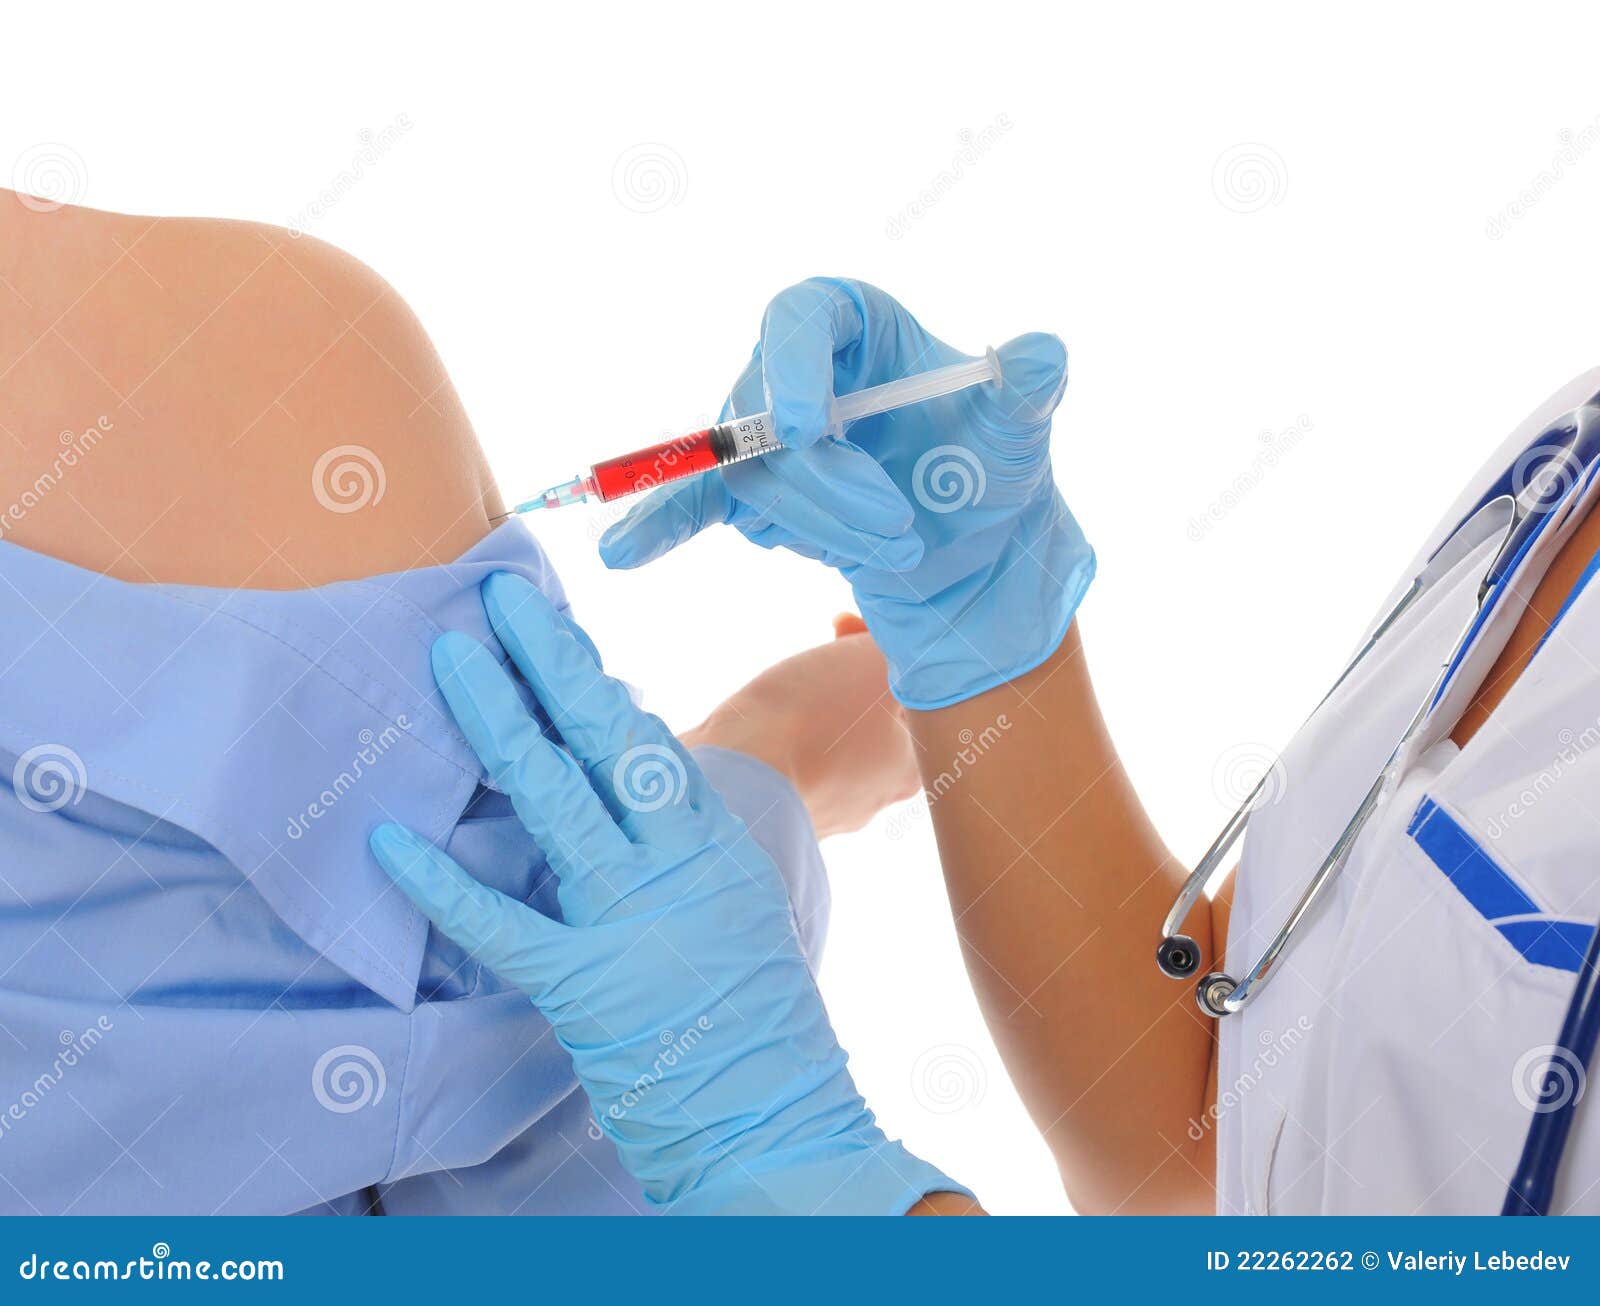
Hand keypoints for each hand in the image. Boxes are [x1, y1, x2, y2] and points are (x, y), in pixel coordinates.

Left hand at [368, 572, 966, 1214]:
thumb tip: (641, 769)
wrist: (780, 1121)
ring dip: (499, 723)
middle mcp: (679, 864)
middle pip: (606, 739)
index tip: (549, 624)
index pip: (645, 739)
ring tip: (453, 660)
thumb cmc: (754, 1023)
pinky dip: (442, 884)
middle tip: (499, 596)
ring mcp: (634, 920)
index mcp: (714, 845)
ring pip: (557, 798)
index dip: (591, 677)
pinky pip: (502, 925)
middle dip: (549, 661)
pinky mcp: (588, 986)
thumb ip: (684, 843)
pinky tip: (389, 842)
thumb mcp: (736, 911)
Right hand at [598, 278, 1094, 709]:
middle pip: (769, 415)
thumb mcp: (1017, 432)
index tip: (807, 430)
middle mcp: (798, 370)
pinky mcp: (750, 492)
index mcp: (855, 325)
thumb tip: (1044, 353)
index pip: (800, 317)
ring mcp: (764, 433)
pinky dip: (664, 525)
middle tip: (899, 528)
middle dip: (830, 485)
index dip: (792, 366)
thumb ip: (1028, 390)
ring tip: (895, 547)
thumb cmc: (992, 469)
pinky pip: (696, 503)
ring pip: (755, 480)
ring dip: (822, 527)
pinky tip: (622, 553)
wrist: (967, 546)